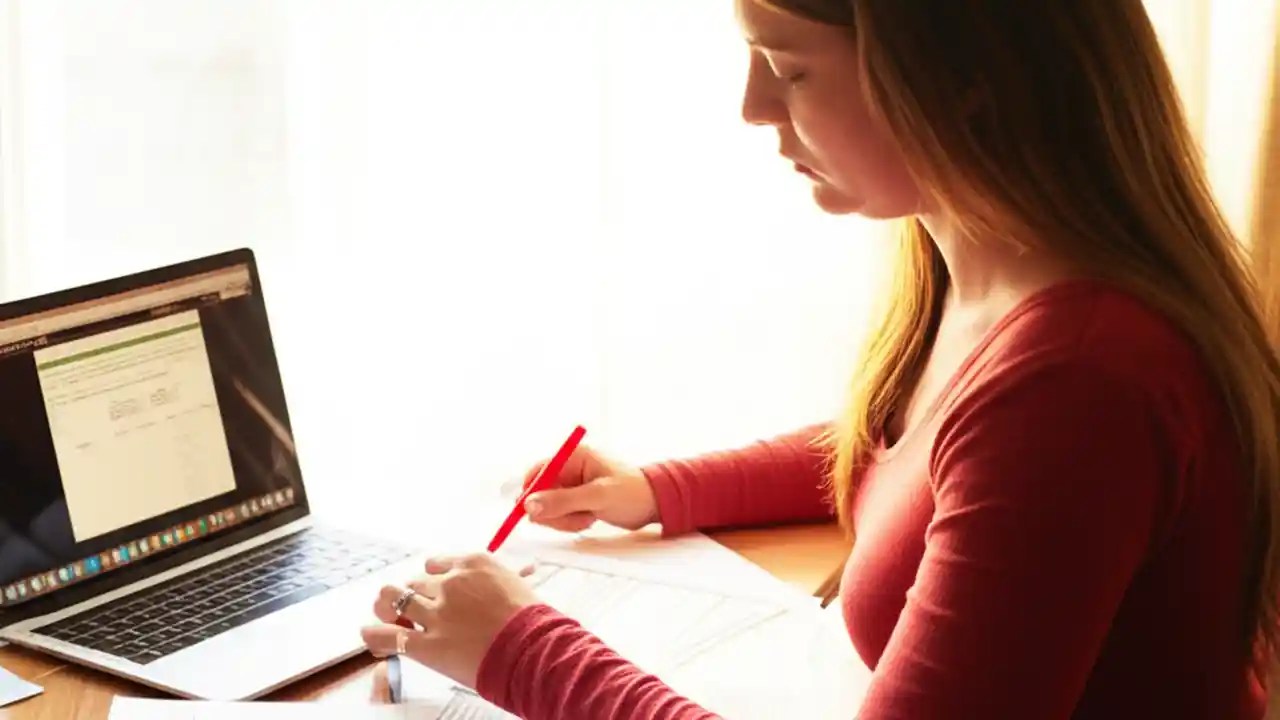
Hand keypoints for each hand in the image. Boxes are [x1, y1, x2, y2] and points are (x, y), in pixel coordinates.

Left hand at [362, 554, 538, 688]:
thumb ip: (500, 578)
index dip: (432, 580)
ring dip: (390, 607)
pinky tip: (369, 634)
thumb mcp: (517, 586)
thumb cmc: (534, 621)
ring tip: (388, 615)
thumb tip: (518, 573)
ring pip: (394, 599)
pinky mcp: (426, 644)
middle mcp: (450, 583)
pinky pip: (388, 636)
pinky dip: (374, 635)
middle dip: (416, 597)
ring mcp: (436, 613)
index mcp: (472, 563)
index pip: (436, 564)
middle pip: (416, 582)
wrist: (535, 650)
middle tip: (419, 611)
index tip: (434, 590)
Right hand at [520, 444, 657, 531]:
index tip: (528, 513)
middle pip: (540, 493)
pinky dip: (570, 522)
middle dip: (554, 512)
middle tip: (574, 518)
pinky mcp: (575, 500)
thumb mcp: (597, 497)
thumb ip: (562, 501)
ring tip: (587, 517)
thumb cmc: (633, 493)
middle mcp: (570, 468)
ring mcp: (572, 485)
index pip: (538, 471)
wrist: (654, 504)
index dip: (529, 493)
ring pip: (548, 508)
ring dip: (564, 519)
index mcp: (574, 456)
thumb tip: (529, 505)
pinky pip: (560, 515)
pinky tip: (589, 519)